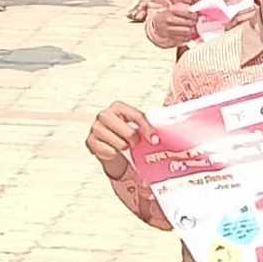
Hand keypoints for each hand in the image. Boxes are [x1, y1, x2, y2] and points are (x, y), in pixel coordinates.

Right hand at [85, 102, 170, 228]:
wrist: (107, 145)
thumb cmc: (124, 134)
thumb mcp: (135, 127)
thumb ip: (147, 127)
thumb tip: (172, 134)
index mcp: (118, 107)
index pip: (137, 116)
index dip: (148, 129)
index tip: (155, 140)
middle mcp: (105, 115)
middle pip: (129, 132)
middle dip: (135, 141)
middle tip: (135, 144)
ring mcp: (96, 128)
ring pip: (120, 144)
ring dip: (125, 148)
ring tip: (124, 147)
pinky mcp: (90, 142)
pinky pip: (109, 152)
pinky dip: (114, 154)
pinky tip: (113, 151)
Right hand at [146, 0, 199, 47]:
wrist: (157, 23)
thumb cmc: (169, 14)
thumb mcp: (176, 7)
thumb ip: (186, 7)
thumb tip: (196, 10)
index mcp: (172, 10)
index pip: (188, 12)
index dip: (194, 14)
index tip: (195, 15)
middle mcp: (170, 19)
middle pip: (189, 22)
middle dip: (195, 22)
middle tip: (195, 21)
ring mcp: (170, 29)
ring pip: (188, 31)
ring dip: (193, 30)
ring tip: (192, 27)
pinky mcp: (171, 36)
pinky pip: (184, 38)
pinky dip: (188, 36)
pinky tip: (187, 33)